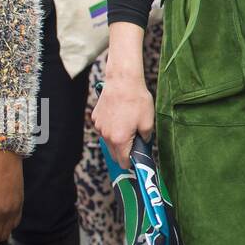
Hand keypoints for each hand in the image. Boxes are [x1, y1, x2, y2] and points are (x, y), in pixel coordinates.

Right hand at [93, 45, 153, 167]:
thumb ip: (145, 137)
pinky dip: (111, 127)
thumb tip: (142, 142)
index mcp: (119, 140)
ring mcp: (99, 126)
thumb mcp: (148, 121)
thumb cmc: (137, 100)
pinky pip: (104, 128)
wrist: (123, 81)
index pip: (123, 161)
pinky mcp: (96, 117)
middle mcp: (106, 136)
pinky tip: (120, 117)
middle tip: (135, 145)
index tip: (137, 161)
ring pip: (108, 140)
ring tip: (129, 126)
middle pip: (114, 153)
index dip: (131, 163)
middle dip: (124, 152)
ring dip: (117, 139)